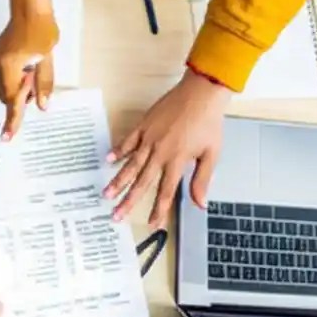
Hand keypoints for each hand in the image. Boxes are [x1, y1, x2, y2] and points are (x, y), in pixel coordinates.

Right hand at [0, 0, 58, 140]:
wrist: (29, 11)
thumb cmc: (40, 29)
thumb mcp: (46, 60)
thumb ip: (43, 85)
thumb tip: (42, 104)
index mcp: (9, 66)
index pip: (13, 100)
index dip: (13, 120)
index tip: (7, 136)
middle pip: (8, 96)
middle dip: (22, 95)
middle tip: (34, 78)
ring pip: (4, 89)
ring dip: (17, 86)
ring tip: (30, 67)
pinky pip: (1, 80)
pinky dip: (12, 79)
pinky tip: (22, 66)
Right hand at [104, 70, 230, 228]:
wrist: (201, 94)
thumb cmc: (208, 122)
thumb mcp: (211, 154)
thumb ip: (201, 180)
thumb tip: (201, 203)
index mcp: (177, 161)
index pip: (165, 192)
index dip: (158, 210)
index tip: (151, 223)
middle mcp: (160, 152)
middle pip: (141, 182)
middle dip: (128, 201)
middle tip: (116, 216)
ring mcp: (149, 138)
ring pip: (130, 164)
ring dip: (118, 181)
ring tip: (106, 194)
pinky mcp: (144, 126)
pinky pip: (128, 140)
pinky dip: (118, 150)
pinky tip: (108, 159)